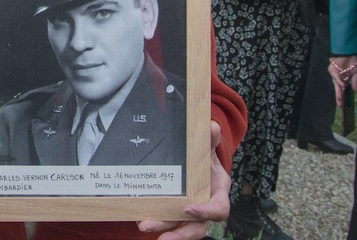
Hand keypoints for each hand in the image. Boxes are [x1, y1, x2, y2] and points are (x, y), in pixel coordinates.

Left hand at [138, 122, 229, 239]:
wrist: (196, 155)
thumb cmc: (204, 152)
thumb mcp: (207, 144)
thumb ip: (209, 137)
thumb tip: (211, 127)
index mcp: (217, 191)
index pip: (218, 209)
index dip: (206, 212)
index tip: (188, 210)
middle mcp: (205, 205)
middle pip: (196, 226)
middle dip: (180, 233)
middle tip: (161, 237)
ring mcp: (190, 210)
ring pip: (179, 226)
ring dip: (163, 229)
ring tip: (143, 226)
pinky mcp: (174, 209)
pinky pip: (166, 218)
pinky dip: (154, 219)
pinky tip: (137, 215)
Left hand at [328, 55, 356, 105]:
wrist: (349, 51)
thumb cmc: (354, 61)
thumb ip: (356, 81)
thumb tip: (356, 91)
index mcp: (346, 79)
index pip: (344, 90)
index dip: (345, 97)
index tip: (345, 106)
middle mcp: (340, 78)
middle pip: (339, 89)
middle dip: (339, 97)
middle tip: (340, 106)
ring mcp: (335, 74)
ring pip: (336, 84)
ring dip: (338, 91)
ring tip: (340, 98)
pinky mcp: (332, 70)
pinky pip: (336, 76)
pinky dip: (339, 81)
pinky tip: (342, 85)